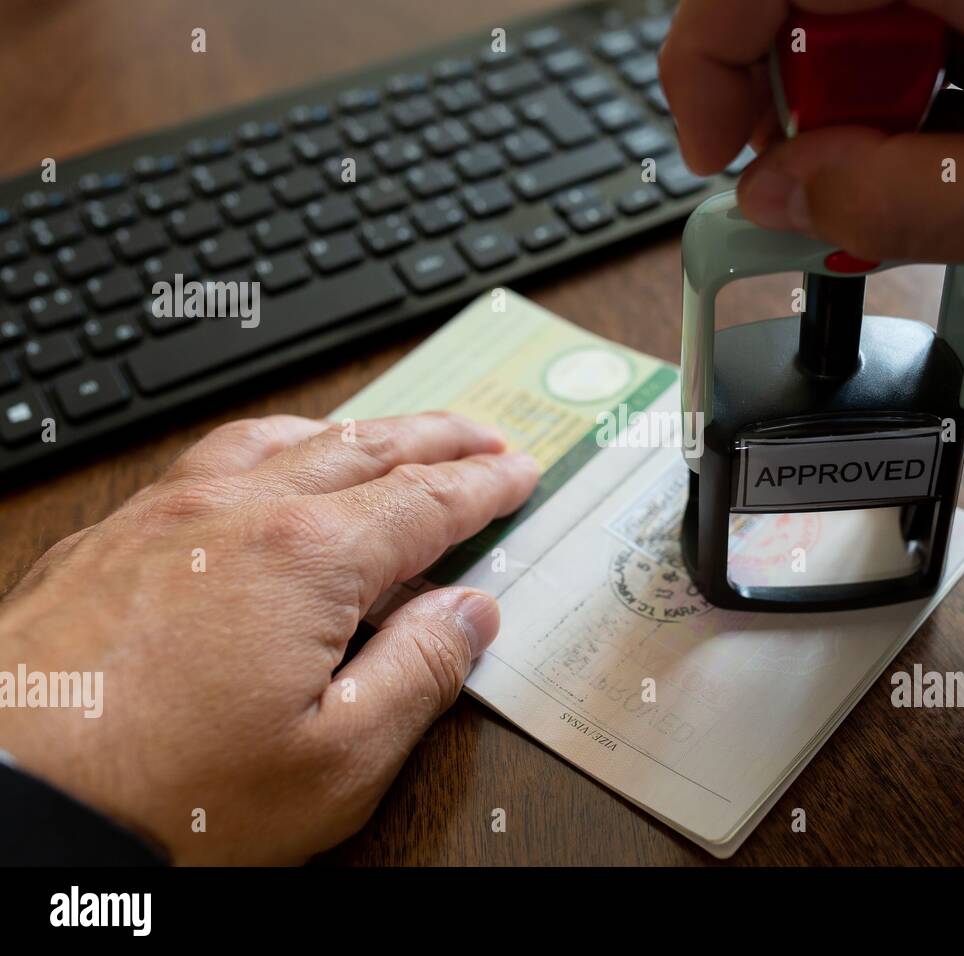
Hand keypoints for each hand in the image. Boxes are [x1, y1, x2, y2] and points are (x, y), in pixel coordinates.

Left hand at [0, 413, 538, 863]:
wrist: (7, 802)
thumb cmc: (165, 796)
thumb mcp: (337, 761)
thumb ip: (421, 673)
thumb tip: (470, 613)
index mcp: (308, 558)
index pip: (426, 501)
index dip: (485, 485)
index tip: (519, 472)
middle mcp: (238, 511)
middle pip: (366, 448)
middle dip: (437, 439)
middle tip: (482, 436)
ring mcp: (166, 513)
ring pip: (285, 439)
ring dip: (356, 431)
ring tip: (392, 435)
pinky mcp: (111, 537)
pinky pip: (211, 458)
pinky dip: (271, 446)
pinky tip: (270, 465)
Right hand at [659, 0, 963, 273]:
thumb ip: (895, 204)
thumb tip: (774, 195)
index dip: (714, 57)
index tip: (719, 150)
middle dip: (792, 96)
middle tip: (831, 187)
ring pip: (843, 14)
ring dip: (849, 104)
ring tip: (920, 173)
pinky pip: (899, 22)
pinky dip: (895, 94)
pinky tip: (947, 140)